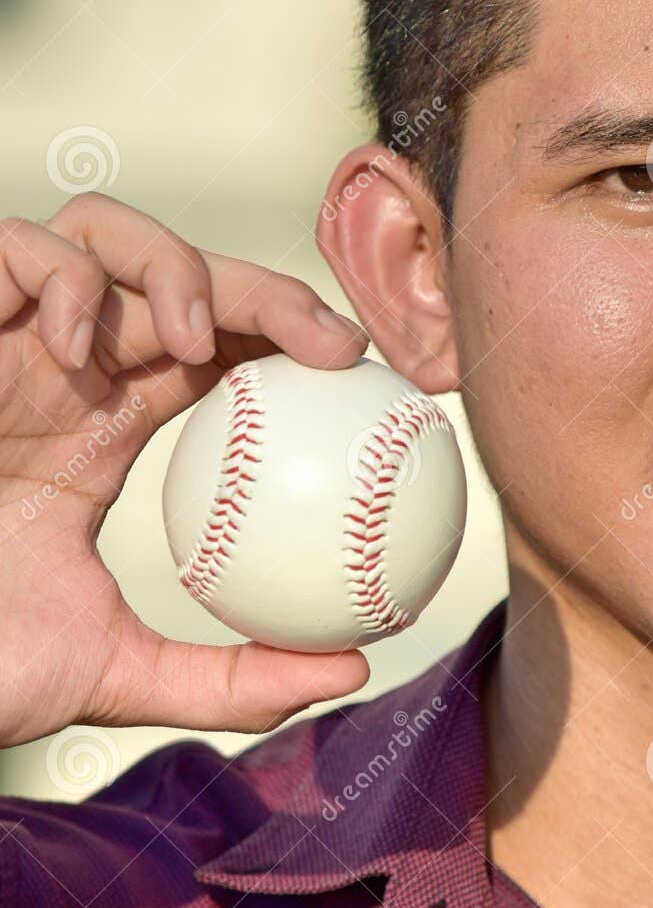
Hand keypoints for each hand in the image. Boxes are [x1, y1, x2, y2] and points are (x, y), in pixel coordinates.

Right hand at [0, 192, 372, 750]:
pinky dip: (64, 281)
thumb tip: (351, 673)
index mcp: (104, 421)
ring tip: (196, 345)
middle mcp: (61, 365)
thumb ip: (228, 676)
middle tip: (332, 347)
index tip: (362, 374)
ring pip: (101, 231)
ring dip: (169, 266)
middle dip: (267, 288)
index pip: (217, 343)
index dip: (289, 332)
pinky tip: (81, 354)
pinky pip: (14, 248)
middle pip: (182, 274)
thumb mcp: (114, 671)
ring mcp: (2, 336)